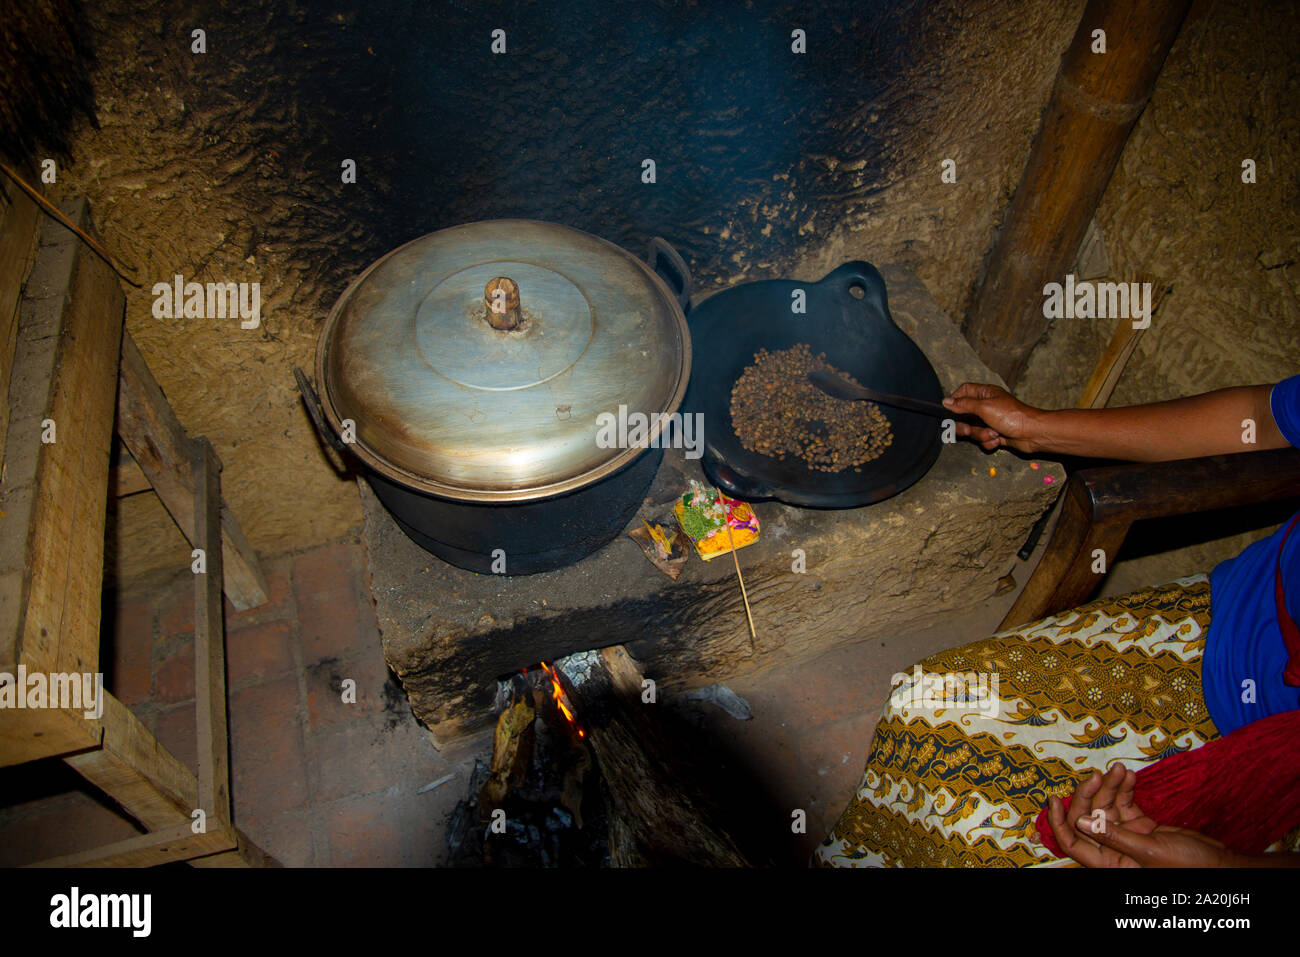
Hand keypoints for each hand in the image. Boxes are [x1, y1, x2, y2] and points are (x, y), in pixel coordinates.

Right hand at [942, 383, 1041, 452]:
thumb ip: (963, 404)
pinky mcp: (995, 434)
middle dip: (965, 426)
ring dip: (981, 435)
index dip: (955, 400)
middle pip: (964, 415)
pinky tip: (999, 439)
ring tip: (993, 434)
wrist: (1032, 434)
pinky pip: (983, 439)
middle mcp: (987, 406)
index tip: (950, 410)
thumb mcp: (984, 407)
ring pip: (973, 430)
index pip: (963, 391)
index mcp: (985, 394)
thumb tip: (947, 401)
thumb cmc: (1012, 416)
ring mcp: (991, 421)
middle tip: (968, 430)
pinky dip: (989, 442)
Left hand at [1047, 764, 1238, 867]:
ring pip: (1107, 805)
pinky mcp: (1140, 824)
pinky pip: (1124, 802)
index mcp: (1109, 863)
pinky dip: (1124, 787)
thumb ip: (1113, 836)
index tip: (1054, 799)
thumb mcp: (1148, 850)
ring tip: (1118, 769)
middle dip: (1090, 794)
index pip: (1073, 843)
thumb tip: (1080, 822)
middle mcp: (1113, 849)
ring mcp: (1126, 835)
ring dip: (1111, 785)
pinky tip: (1127, 774)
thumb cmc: (1188, 866)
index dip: (1059, 822)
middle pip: (1088, 817)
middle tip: (1096, 775)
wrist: (1220, 863)